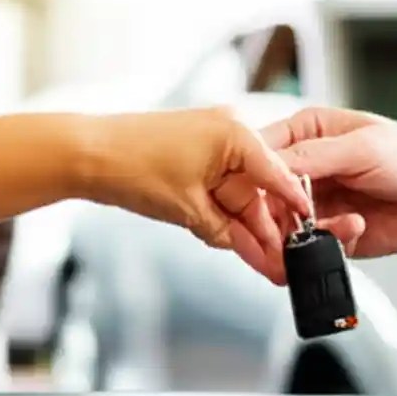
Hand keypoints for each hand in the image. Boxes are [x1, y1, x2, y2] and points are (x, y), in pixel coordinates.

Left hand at [84, 106, 312, 252]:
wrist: (86, 154)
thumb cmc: (132, 166)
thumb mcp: (190, 210)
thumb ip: (228, 232)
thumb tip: (254, 250)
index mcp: (236, 135)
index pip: (280, 176)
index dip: (295, 209)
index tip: (310, 232)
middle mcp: (229, 133)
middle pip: (260, 190)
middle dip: (266, 229)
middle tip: (278, 263)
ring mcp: (211, 143)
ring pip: (240, 194)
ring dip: (246, 226)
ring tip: (261, 261)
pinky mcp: (194, 155)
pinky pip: (221, 188)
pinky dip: (225, 214)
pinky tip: (233, 240)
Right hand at [236, 107, 396, 284]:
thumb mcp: (363, 147)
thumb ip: (314, 157)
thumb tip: (271, 167)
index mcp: (305, 134)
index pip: (259, 152)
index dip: (252, 173)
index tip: (261, 190)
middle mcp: (304, 169)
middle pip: (262, 196)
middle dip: (272, 213)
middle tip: (290, 221)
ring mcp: (314, 203)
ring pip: (280, 227)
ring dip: (301, 232)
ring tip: (337, 224)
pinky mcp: (329, 233)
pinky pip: (308, 246)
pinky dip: (326, 243)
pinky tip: (354, 228)